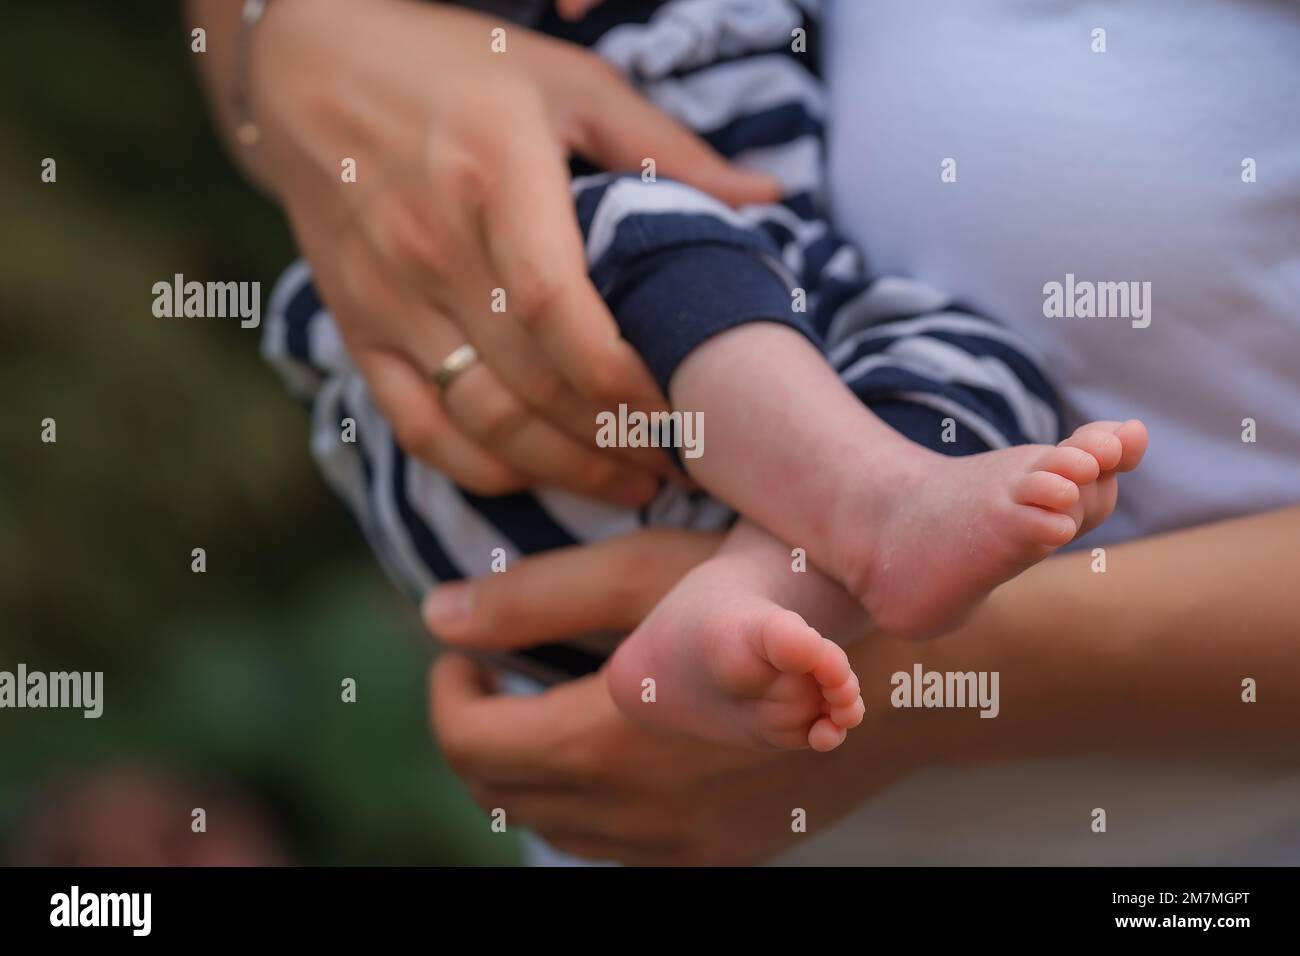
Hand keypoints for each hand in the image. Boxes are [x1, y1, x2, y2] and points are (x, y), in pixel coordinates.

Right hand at [248, 0, 779, 502]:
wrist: (307, 65)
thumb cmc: (456, 67)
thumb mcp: (566, 79)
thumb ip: (665, 145)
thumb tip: (768, 195)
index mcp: (496, 174)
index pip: (557, 308)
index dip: (622, 378)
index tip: (681, 410)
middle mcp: (434, 246)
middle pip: (532, 381)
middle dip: (613, 440)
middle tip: (677, 463)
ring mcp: (388, 296)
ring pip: (481, 417)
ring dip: (561, 469)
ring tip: (626, 484)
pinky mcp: (357, 328)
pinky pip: (417, 424)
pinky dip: (478, 467)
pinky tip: (534, 479)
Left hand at [424, 530, 919, 864]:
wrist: (910, 671)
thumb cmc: (779, 599)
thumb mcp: (651, 575)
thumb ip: (535, 599)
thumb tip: (436, 616)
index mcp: (608, 738)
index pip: (473, 745)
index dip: (448, 698)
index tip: (459, 659)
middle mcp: (637, 815)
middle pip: (505, 797)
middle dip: (479, 733)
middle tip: (497, 675)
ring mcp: (681, 849)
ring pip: (557, 830)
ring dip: (530, 774)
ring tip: (550, 706)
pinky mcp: (719, 860)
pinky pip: (617, 851)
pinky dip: (588, 807)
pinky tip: (615, 750)